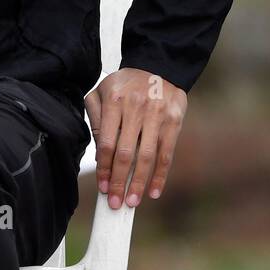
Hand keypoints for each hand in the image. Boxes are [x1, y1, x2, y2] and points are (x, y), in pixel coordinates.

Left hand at [85, 68, 186, 209]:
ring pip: (148, 156)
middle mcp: (137, 107)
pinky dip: (160, 175)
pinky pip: (166, 153)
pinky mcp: (174, 120)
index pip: (106, 142)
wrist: (158, 67)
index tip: (102, 187)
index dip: (104, 168)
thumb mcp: (101, 92)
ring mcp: (157, 114)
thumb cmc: (124, 85)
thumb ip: (95, 119)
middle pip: (126, 153)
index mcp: (115, 100)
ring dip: (140, 182)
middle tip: (116, 202)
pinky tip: (153, 191)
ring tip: (132, 201)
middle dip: (120, 181)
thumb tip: (98, 154)